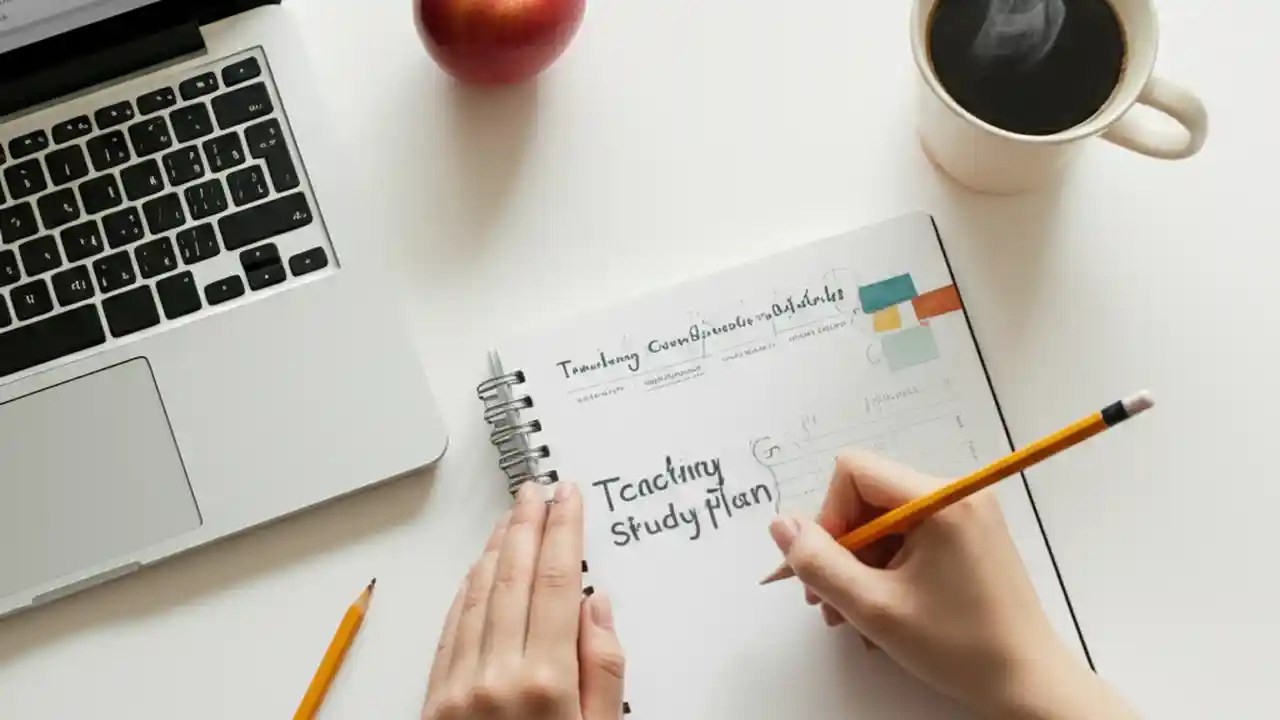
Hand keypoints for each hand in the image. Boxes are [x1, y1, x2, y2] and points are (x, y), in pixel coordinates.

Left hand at [423, 482, 625, 719]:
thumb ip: (604, 671)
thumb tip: (595, 607)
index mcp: (549, 682)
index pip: (557, 583)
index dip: (563, 531)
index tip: (567, 499)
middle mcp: (499, 678)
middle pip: (514, 579)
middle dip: (526, 526)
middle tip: (534, 494)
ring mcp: (461, 688)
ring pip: (478, 597)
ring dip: (495, 550)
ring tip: (509, 520)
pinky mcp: (436, 700)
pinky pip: (451, 630)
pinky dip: (467, 592)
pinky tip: (478, 571)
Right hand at [768, 451, 1137, 718]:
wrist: (1028, 684)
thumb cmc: (961, 647)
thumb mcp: (874, 607)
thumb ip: (819, 562)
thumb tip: (781, 525)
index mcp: (940, 499)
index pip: (854, 472)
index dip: (828, 516)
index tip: (826, 565)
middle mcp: (956, 494)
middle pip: (868, 497)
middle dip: (840, 548)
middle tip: (826, 601)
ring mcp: (965, 516)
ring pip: (884, 522)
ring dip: (859, 566)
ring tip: (850, 616)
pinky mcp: (968, 537)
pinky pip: (909, 538)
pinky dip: (885, 570)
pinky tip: (879, 611)